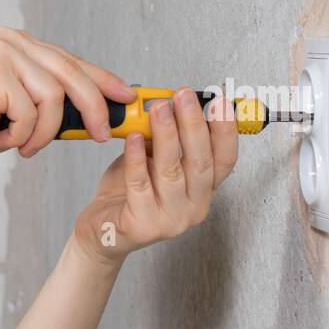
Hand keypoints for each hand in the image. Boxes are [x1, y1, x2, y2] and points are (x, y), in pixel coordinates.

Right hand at [0, 26, 136, 164]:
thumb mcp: (26, 110)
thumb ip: (56, 101)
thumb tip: (101, 110)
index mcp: (18, 43)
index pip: (70, 59)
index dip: (103, 79)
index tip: (126, 96)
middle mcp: (11, 39)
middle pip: (70, 73)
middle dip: (93, 107)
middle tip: (104, 134)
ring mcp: (2, 52)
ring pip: (53, 97)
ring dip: (44, 132)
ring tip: (26, 147)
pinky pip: (31, 112)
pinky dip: (22, 136)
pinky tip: (1, 138)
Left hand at [71, 87, 238, 269]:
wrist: (102, 231)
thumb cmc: (128, 195)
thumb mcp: (152, 163)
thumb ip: (164, 141)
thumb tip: (170, 105)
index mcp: (202, 191)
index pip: (225, 160)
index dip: (226, 130)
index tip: (221, 102)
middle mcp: (192, 208)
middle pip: (200, 163)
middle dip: (193, 124)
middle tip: (184, 97)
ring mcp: (169, 220)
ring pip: (171, 171)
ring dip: (166, 135)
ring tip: (159, 109)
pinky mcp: (141, 225)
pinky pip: (139, 185)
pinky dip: (136, 158)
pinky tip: (133, 138)